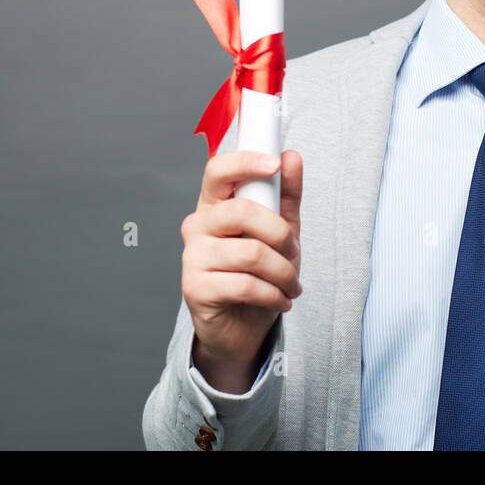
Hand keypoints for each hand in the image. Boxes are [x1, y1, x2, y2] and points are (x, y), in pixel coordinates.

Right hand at [181, 149, 302, 393]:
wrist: (243, 327)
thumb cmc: (259, 274)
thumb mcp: (280, 231)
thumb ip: (285, 195)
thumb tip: (292, 157)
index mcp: (214, 205)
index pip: (218, 170)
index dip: (245, 162)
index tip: (275, 163)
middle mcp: (197, 225)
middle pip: (241, 211)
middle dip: (280, 234)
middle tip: (293, 252)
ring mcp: (192, 256)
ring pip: (250, 253)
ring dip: (282, 272)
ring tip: (290, 284)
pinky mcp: (194, 288)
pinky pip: (245, 285)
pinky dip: (272, 295)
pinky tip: (279, 300)